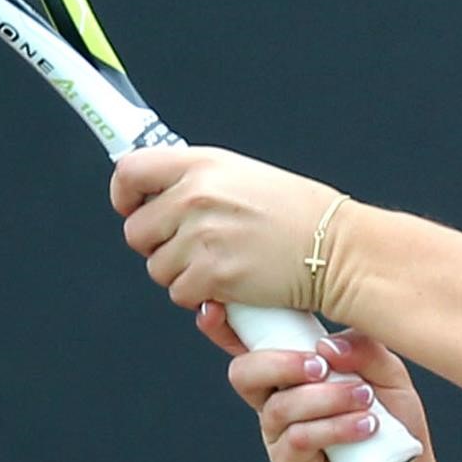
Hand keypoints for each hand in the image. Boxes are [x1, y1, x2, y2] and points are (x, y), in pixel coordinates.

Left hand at [112, 146, 346, 316]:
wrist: (336, 249)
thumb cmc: (301, 216)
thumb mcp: (246, 176)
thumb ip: (200, 183)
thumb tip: (160, 200)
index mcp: (202, 164)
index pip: (130, 170)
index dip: (124, 194)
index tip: (131, 206)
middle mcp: (196, 196)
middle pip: (136, 231)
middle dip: (158, 245)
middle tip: (191, 247)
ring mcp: (201, 237)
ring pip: (157, 268)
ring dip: (182, 274)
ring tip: (221, 263)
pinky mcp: (211, 275)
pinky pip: (180, 294)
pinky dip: (201, 296)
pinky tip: (230, 282)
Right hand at [194, 305, 435, 461]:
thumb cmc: (392, 418)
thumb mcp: (387, 372)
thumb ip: (362, 348)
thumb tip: (326, 345)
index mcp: (290, 369)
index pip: (248, 342)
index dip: (222, 325)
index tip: (213, 307)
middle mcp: (276, 398)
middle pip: (244, 373)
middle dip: (279, 363)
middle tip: (322, 366)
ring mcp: (279, 434)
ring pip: (279, 407)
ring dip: (324, 398)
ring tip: (364, 399)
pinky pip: (299, 439)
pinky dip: (335, 427)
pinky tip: (367, 426)